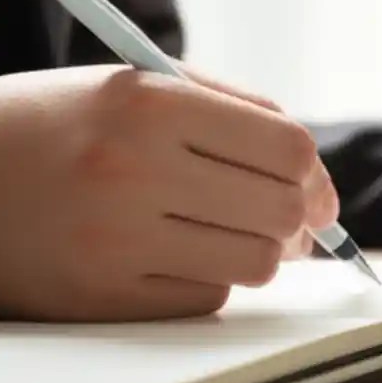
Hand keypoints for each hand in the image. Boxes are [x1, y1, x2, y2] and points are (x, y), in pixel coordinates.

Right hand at [0, 65, 338, 321]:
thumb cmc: (64, 124)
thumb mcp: (140, 84)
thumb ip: (238, 112)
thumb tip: (317, 181)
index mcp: (150, 103)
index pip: (288, 148)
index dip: (314, 173)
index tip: (314, 188)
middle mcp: (133, 168)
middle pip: (282, 209)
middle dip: (299, 218)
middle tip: (288, 220)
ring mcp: (113, 238)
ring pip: (255, 262)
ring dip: (260, 251)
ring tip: (234, 234)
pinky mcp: (98, 295)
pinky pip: (206, 298)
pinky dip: (211, 278)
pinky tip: (182, 255)